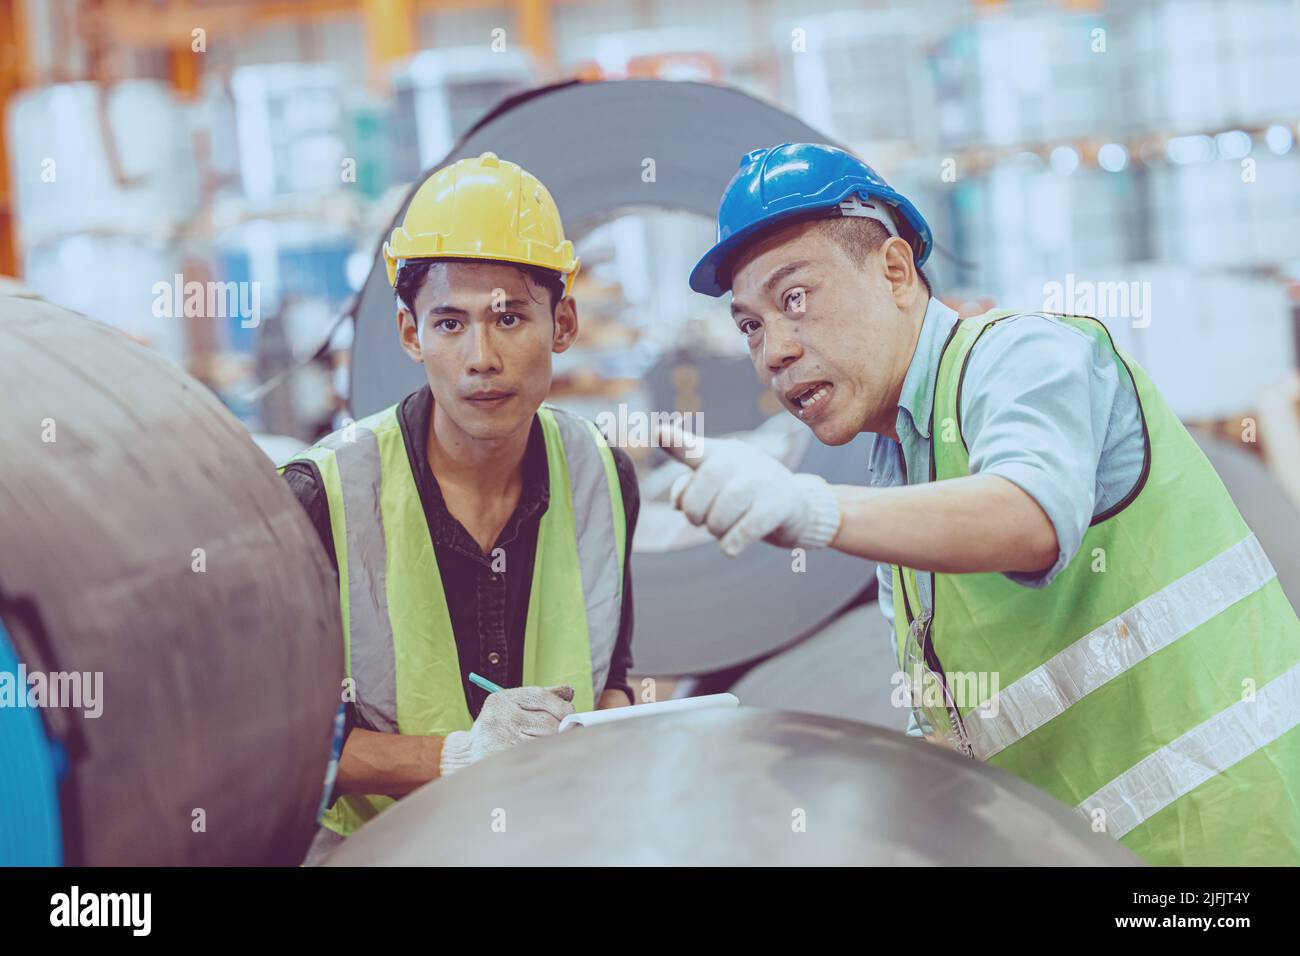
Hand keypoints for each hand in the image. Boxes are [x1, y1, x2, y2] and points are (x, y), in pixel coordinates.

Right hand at [439, 684, 574, 775]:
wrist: (469, 755)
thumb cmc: (499, 728)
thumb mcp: (514, 706)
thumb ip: (542, 697)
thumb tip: (569, 691)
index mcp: (502, 700)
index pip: (541, 696)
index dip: (560, 705)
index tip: (568, 712)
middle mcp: (500, 718)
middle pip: (548, 722)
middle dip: (560, 728)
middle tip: (559, 732)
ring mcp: (502, 741)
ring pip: (546, 741)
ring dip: (554, 744)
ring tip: (547, 744)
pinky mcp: (507, 762)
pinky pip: (540, 757)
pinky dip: (546, 757)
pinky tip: (541, 756)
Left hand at [658, 425, 841, 556]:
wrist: (796, 508)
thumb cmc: (744, 498)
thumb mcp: (714, 489)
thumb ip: (688, 490)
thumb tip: (677, 502)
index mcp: (720, 454)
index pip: (693, 448)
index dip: (676, 442)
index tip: (659, 432)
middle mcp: (743, 460)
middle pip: (708, 477)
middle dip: (696, 508)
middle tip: (700, 521)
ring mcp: (765, 479)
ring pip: (728, 503)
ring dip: (715, 526)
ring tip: (720, 531)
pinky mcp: (781, 504)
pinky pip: (750, 525)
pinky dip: (733, 541)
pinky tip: (729, 548)